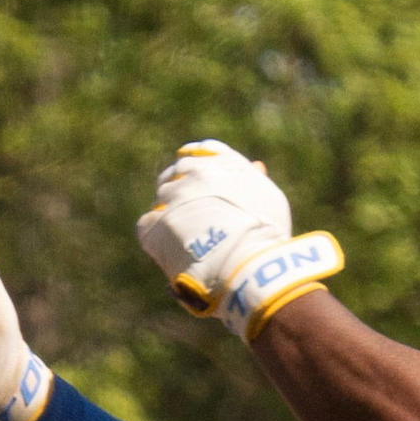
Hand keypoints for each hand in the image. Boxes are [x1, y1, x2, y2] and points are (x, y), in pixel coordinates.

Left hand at [138, 139, 346, 340]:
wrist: (250, 267)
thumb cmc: (267, 236)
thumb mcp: (270, 200)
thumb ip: (255, 180)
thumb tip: (256, 166)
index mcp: (218, 160)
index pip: (199, 153)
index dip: (200, 171)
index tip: (204, 186)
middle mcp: (190, 171)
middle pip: (176, 174)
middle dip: (183, 193)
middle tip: (197, 219)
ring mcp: (169, 197)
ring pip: (163, 200)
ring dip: (172, 216)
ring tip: (190, 242)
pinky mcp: (152, 225)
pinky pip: (149, 227)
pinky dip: (160, 239)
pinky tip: (177, 253)